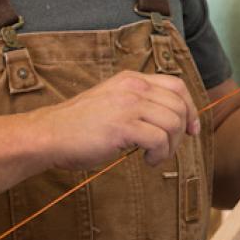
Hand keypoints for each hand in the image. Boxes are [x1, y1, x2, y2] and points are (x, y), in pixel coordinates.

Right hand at [35, 71, 199, 168]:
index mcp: (131, 79)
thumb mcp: (112, 102)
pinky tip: (147, 160)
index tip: (192, 129)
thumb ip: (138, 104)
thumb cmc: (79, 126)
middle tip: (168, 149)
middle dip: (181, 132)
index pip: (177, 86)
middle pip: (179, 106)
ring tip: (155, 156)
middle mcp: (133, 87)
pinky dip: (159, 154)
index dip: (191, 108)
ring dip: (170, 146)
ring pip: (173, 124)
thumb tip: (173, 120)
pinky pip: (159, 140)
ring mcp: (128, 105)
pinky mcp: (123, 126)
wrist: (48, 135)